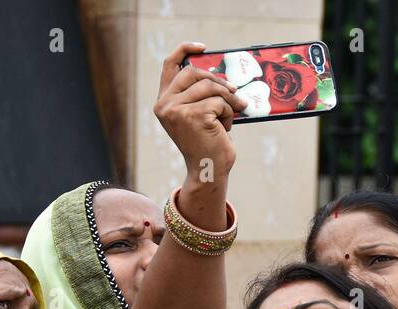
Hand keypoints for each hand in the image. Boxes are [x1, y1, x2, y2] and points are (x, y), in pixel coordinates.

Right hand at [155, 42, 246, 180]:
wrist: (208, 171)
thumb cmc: (206, 143)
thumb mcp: (197, 114)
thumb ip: (199, 94)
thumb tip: (219, 74)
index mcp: (163, 102)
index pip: (169, 65)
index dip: (185, 50)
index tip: (203, 47)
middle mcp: (165, 104)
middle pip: (195, 72)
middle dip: (219, 81)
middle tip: (234, 93)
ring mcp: (177, 109)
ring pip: (210, 87)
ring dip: (227, 100)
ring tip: (230, 116)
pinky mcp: (194, 115)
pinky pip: (220, 102)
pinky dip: (229, 114)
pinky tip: (225, 129)